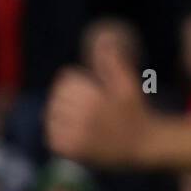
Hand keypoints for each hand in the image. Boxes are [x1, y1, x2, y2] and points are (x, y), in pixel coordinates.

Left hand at [45, 51, 153, 166]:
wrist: (140, 145)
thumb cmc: (134, 111)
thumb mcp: (127, 84)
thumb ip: (111, 62)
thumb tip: (102, 38)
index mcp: (94, 98)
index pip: (65, 79)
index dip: (76, 81)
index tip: (88, 88)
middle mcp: (82, 117)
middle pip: (56, 97)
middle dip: (67, 97)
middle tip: (85, 105)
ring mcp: (74, 136)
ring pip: (50, 115)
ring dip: (60, 115)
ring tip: (79, 118)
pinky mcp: (69, 151)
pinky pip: (50, 135)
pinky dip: (57, 132)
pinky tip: (74, 132)